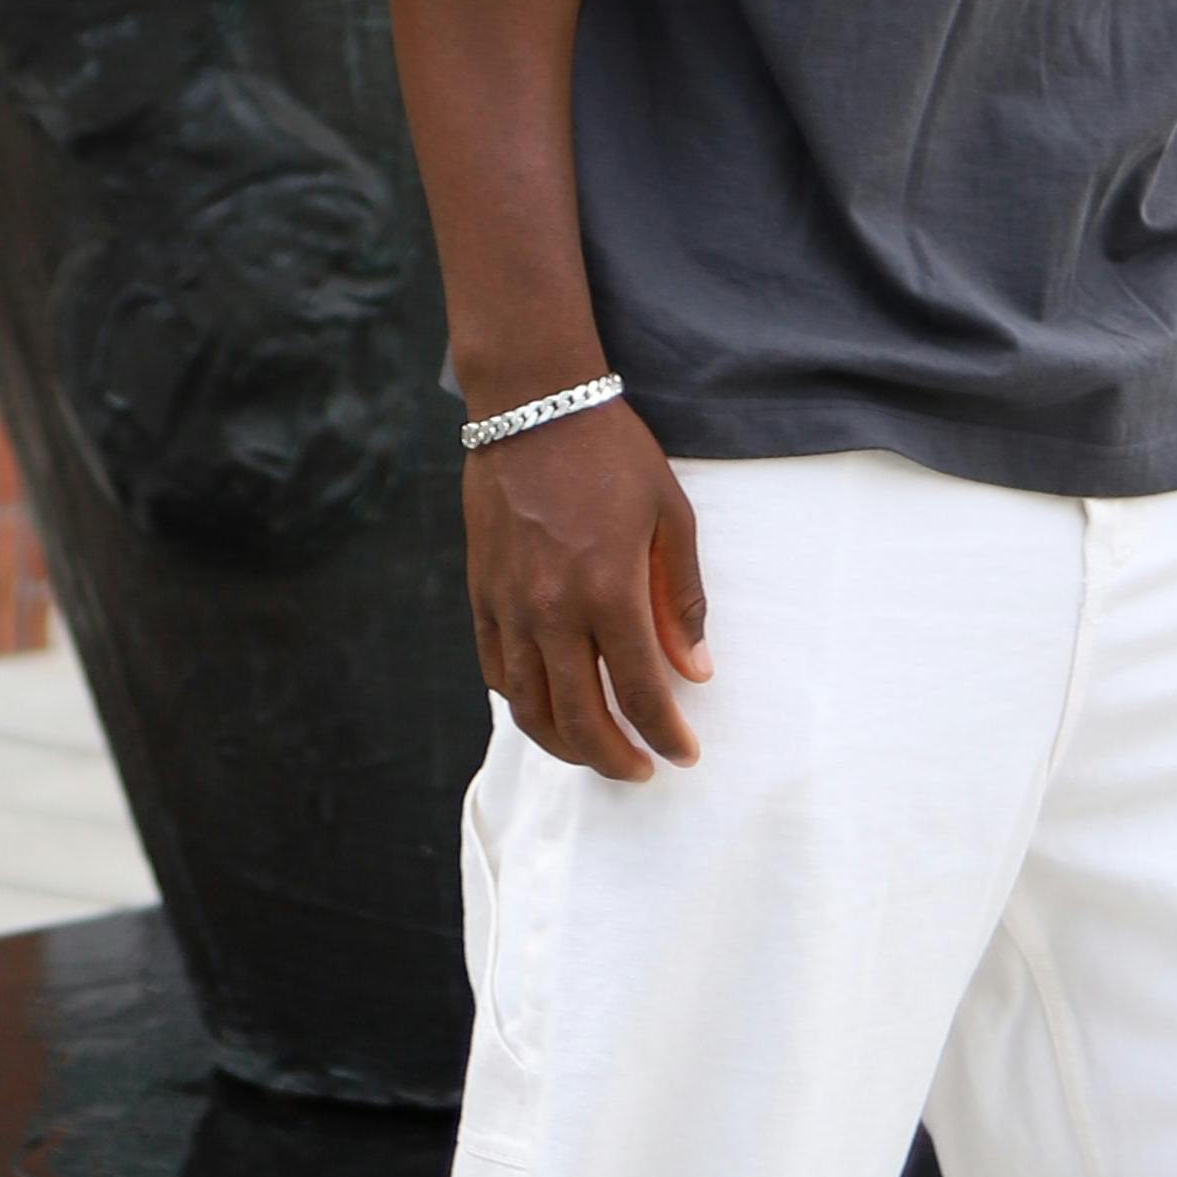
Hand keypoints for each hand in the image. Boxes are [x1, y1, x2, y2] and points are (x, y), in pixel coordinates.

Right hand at [464, 398, 712, 776]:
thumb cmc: (613, 455)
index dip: (666, 736)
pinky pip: (496, 671)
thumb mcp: (670, 516)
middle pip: (581, 719)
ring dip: (565, 745)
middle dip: (615, 759)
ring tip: (596, 752)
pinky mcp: (481, 595)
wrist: (534, 406)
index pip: (642, 693)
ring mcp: (509, 607)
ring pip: (529, 708)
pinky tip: (547, 706)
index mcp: (609, 592)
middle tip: (641, 770)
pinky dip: (522, 703)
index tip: (684, 755)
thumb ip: (681, 599)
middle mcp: (553, 611)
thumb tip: (695, 670)